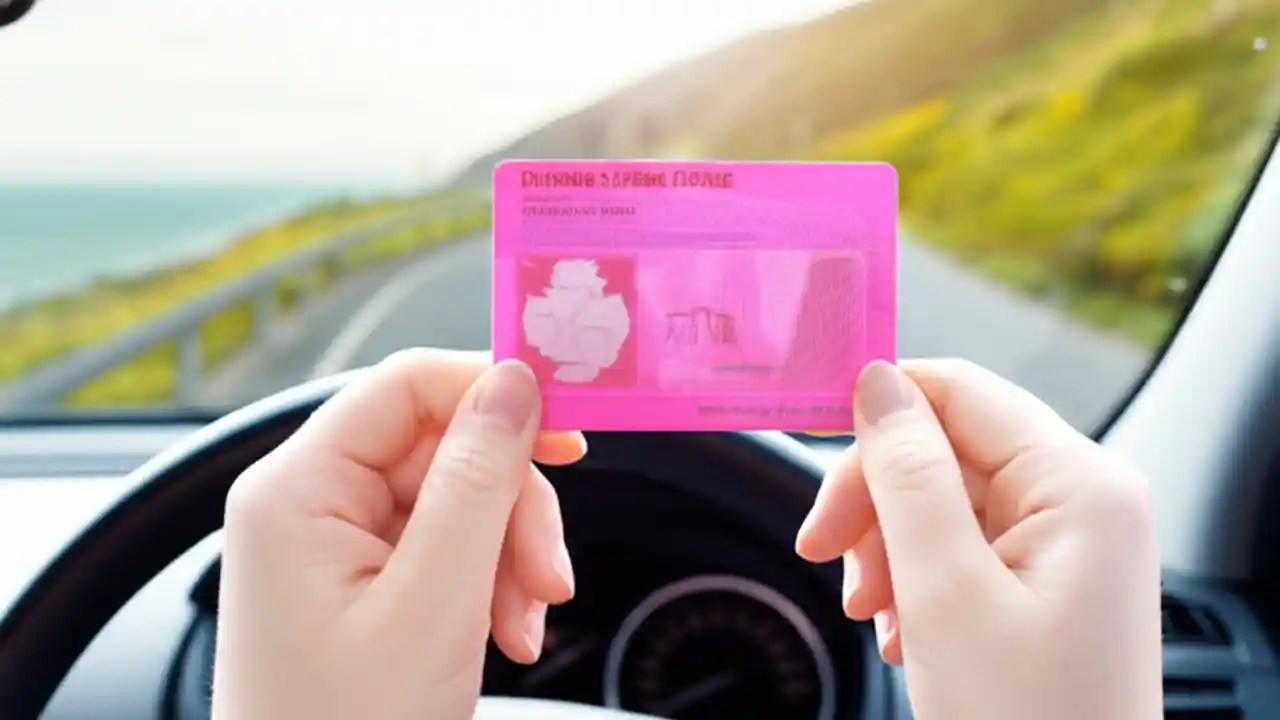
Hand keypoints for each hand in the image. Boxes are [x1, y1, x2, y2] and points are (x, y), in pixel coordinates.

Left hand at [212, 350, 583, 719]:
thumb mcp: (432, 605)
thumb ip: (476, 482)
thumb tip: (515, 383)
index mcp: (297, 490)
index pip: (407, 385)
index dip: (492, 389)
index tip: (570, 423)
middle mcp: (309, 503)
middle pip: (445, 448)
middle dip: (512, 509)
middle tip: (550, 574)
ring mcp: (335, 545)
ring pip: (457, 500)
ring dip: (508, 556)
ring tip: (524, 626)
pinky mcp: (362, 582)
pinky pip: (447, 548)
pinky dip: (490, 584)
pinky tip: (505, 635)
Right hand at [796, 360, 1161, 719]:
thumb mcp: (945, 591)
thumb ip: (907, 475)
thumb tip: (878, 384)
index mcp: (1080, 484)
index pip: (959, 390)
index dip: (877, 405)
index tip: (805, 430)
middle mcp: (1085, 500)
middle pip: (945, 449)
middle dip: (875, 498)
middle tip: (822, 550)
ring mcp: (1069, 544)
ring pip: (944, 501)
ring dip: (889, 547)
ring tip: (875, 613)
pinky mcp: (1048, 582)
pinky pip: (963, 546)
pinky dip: (916, 578)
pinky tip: (905, 629)